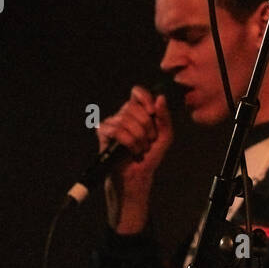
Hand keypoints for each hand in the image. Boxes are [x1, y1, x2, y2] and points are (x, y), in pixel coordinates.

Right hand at [98, 85, 172, 229]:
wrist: (138, 175)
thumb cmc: (150, 156)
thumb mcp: (165, 136)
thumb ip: (165, 117)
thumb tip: (160, 98)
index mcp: (138, 111)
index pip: (137, 92)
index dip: (145, 98)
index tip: (152, 112)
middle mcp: (123, 114)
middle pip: (134, 107)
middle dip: (147, 126)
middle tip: (149, 141)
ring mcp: (111, 122)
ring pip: (126, 119)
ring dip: (139, 138)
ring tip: (140, 149)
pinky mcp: (103, 133)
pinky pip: (117, 130)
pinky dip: (129, 142)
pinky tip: (131, 151)